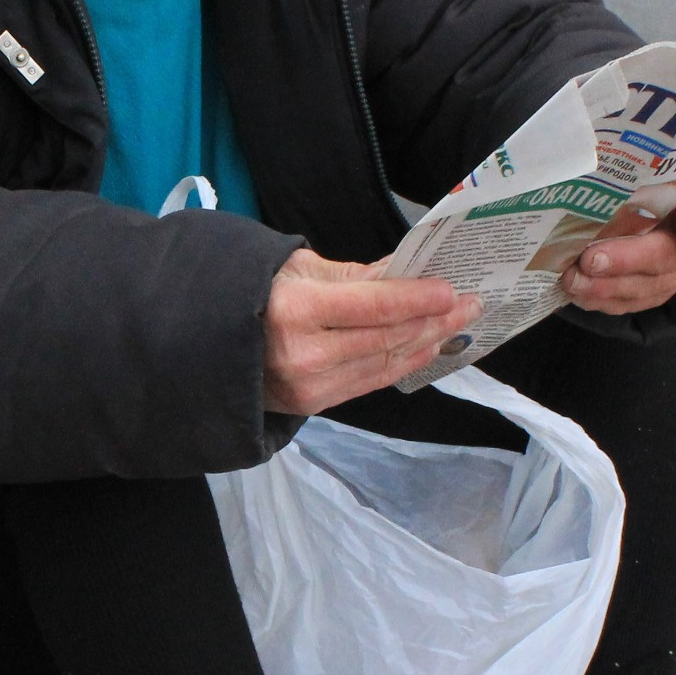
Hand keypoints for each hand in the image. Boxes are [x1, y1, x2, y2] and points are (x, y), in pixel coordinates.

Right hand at [263, 251, 476, 415]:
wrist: (205, 346)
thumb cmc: (252, 294)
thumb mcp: (294, 269)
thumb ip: (353, 276)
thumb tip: (405, 272)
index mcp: (295, 310)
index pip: (373, 306)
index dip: (417, 299)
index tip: (452, 289)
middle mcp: (304, 354)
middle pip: (386, 337)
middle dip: (434, 320)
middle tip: (470, 304)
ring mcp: (310, 386)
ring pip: (384, 364)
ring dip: (427, 343)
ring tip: (457, 325)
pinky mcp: (314, 405)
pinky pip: (370, 382)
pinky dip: (402, 364)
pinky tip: (426, 348)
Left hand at [560, 191, 675, 314]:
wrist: (656, 222)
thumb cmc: (651, 196)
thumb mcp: (651, 182)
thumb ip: (639, 181)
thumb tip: (600, 172)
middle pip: (662, 261)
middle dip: (624, 262)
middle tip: (589, 259)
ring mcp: (670, 280)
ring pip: (640, 289)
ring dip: (602, 287)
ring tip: (571, 279)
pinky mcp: (649, 297)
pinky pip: (625, 304)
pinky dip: (597, 300)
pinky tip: (574, 292)